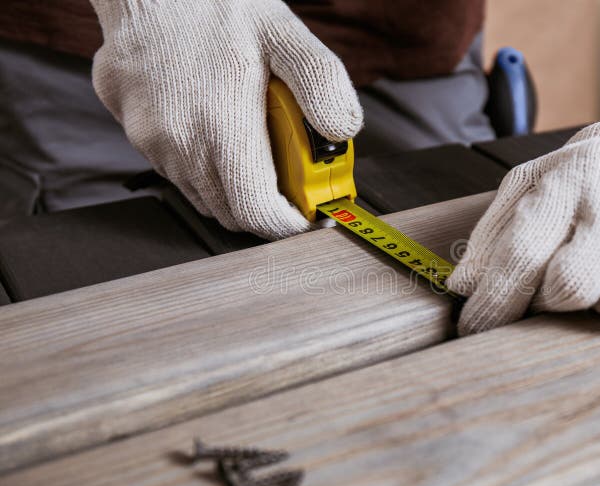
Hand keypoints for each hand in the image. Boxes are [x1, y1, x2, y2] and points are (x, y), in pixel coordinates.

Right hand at [90, 0, 362, 238]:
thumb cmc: (214, 3)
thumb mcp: (285, 35)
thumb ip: (321, 85)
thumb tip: (342, 131)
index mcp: (220, 127)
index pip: (258, 212)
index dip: (287, 223)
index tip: (305, 215)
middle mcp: (178, 144)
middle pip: (230, 213)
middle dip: (264, 207)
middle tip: (288, 181)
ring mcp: (149, 141)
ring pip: (202, 194)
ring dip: (233, 187)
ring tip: (253, 146)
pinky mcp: (132, 130)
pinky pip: (174, 169)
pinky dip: (203, 164)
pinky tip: (214, 126)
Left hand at [448, 83, 599, 334]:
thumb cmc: (595, 179)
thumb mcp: (537, 183)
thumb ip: (495, 232)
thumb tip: (463, 287)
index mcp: (574, 178)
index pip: (522, 253)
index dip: (493, 301)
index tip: (474, 330)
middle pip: (570, 289)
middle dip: (552, 299)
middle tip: (556, 288)